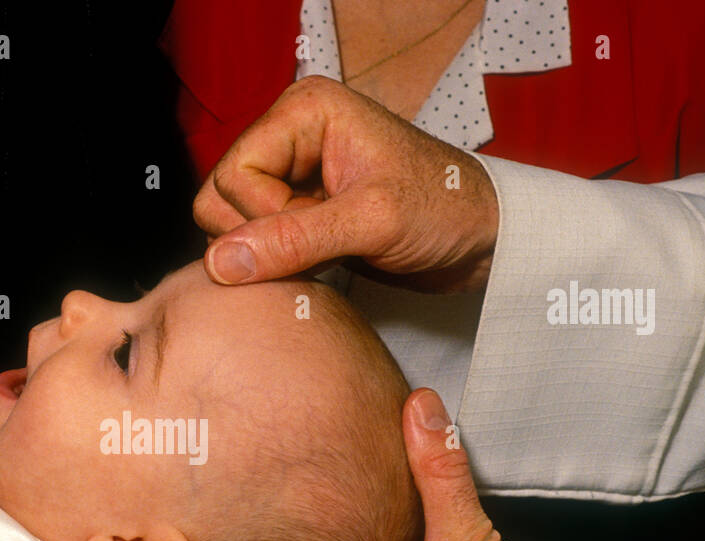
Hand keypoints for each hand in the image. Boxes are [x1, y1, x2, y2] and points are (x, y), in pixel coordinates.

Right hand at [193, 75, 497, 291]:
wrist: (484, 239)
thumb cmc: (445, 209)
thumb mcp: (371, 222)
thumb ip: (293, 241)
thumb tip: (220, 264)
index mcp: (304, 112)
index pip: (232, 175)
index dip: (265, 217)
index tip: (321, 229)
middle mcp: (289, 137)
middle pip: (220, 199)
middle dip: (263, 236)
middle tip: (325, 242)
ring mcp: (290, 175)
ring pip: (229, 227)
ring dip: (270, 255)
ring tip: (326, 253)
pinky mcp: (296, 211)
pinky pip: (253, 245)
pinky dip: (278, 264)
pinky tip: (322, 263)